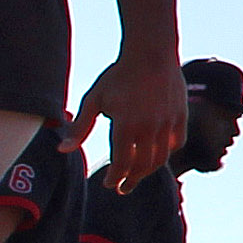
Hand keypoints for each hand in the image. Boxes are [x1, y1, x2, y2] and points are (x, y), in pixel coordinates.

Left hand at [78, 44, 187, 193]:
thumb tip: (62, 151)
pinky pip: (175, 142)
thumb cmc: (119, 75)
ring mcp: (167, 123)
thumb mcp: (94, 99)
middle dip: (130, 180)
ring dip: (148, 171)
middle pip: (141, 166)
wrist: (151, 53)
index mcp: (125, 125)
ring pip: (160, 158)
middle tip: (122, 188)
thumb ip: (80, 127)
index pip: (120, 163)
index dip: (114, 177)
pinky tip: (157, 154)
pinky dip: (166, 152)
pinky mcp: (180, 116)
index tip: (108, 184)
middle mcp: (148, 128)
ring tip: (138, 176)